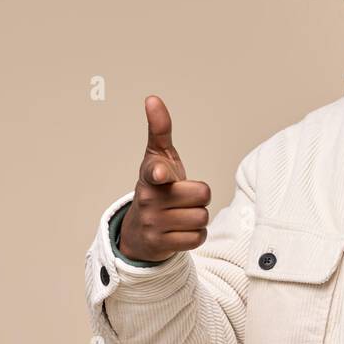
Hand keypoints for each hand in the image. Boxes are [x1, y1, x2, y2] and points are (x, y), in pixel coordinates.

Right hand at [118, 95, 211, 260]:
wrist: (141, 230)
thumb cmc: (157, 187)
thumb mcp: (158, 158)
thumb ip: (159, 130)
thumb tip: (152, 98)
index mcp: (150, 176)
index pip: (156, 171)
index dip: (161, 173)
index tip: (163, 174)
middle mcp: (149, 199)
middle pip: (202, 195)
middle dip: (199, 197)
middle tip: (184, 198)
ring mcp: (153, 223)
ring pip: (202, 217)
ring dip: (198, 217)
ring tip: (181, 214)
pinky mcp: (161, 244)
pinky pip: (198, 237)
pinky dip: (195, 235)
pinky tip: (181, 230)